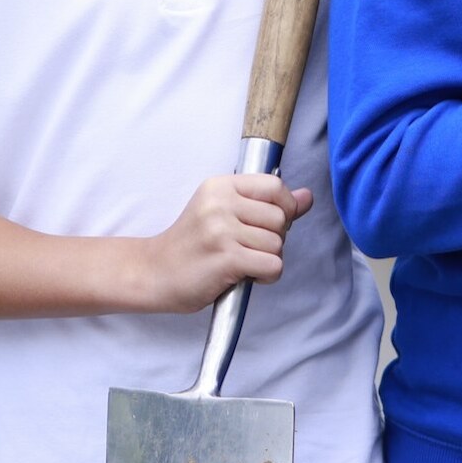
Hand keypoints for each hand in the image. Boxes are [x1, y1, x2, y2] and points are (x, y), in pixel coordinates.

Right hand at [132, 173, 312, 311]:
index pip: (275, 186)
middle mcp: (220, 204)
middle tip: (247, 248)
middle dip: (274, 238)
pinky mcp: (226, 259)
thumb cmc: (191, 245)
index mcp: (220, 186)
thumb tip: (307, 197)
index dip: (284, 208)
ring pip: (278, 244)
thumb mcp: (224, 213)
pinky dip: (266, 276)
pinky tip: (245, 276)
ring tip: (242, 262)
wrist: (154, 272)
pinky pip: (272, 265)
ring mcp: (222, 231)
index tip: (269, 224)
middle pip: (281, 218)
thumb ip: (267, 204)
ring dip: (267, 259)